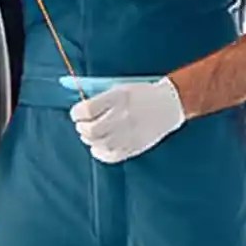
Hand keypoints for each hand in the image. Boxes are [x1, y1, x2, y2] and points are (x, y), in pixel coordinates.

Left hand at [69, 77, 186, 163]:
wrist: (169, 104)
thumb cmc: (142, 95)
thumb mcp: (121, 89)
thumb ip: (100, 99)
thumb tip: (79, 112)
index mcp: (118, 98)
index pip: (87, 110)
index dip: (77, 114)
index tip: (77, 114)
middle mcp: (123, 116)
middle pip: (91, 130)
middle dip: (82, 129)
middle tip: (82, 126)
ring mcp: (130, 133)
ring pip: (99, 144)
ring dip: (90, 141)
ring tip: (91, 135)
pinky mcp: (135, 146)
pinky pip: (112, 156)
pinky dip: (101, 153)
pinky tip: (99, 147)